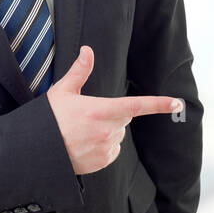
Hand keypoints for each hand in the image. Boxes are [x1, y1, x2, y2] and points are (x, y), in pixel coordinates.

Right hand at [45, 45, 181, 174]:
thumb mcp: (62, 92)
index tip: (177, 103)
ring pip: (118, 135)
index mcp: (100, 110)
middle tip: (89, 115)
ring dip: (108, 132)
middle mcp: (106, 131)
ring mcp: (105, 148)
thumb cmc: (48, 119)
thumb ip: (80, 71)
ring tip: (83, 132)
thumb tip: (87, 50)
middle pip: (124, 119)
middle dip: (113, 115)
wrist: (36, 151)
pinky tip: (85, 144)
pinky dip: (104, 147)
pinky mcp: (102, 161)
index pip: (137, 106)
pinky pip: (112, 151)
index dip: (159, 104)